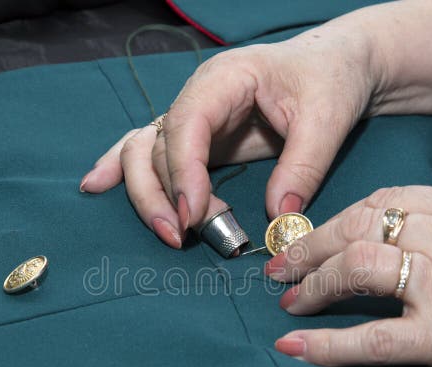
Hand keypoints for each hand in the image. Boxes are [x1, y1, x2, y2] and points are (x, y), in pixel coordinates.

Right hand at [80, 22, 376, 245]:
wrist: (336, 65)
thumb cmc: (331, 81)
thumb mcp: (327, 119)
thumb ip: (303, 168)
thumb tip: (277, 219)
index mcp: (224, 80)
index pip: (186, 124)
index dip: (182, 172)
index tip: (193, 215)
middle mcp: (198, 96)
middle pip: (155, 144)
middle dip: (160, 194)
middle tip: (181, 237)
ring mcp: (194, 118)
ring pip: (145, 152)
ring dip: (147, 195)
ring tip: (167, 233)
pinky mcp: (199, 139)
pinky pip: (150, 150)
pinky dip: (121, 168)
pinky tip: (95, 185)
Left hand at [269, 186, 431, 366]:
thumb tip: (398, 239)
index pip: (383, 201)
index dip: (336, 220)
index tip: (311, 237)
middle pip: (360, 228)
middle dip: (310, 248)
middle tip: (281, 268)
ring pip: (359, 269)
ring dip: (313, 286)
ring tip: (290, 303)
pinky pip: (375, 337)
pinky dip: (329, 345)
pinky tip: (298, 348)